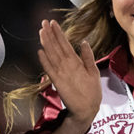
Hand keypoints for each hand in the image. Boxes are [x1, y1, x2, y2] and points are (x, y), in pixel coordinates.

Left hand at [37, 19, 100, 133]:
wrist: (85, 110)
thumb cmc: (92, 92)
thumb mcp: (94, 72)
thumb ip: (88, 57)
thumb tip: (84, 42)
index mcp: (77, 62)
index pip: (65, 44)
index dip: (58, 33)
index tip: (53, 23)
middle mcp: (67, 66)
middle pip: (56, 47)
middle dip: (49, 34)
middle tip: (43, 22)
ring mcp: (60, 74)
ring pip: (51, 55)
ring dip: (45, 43)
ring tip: (40, 31)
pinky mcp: (56, 82)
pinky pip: (48, 69)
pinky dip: (43, 60)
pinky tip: (39, 51)